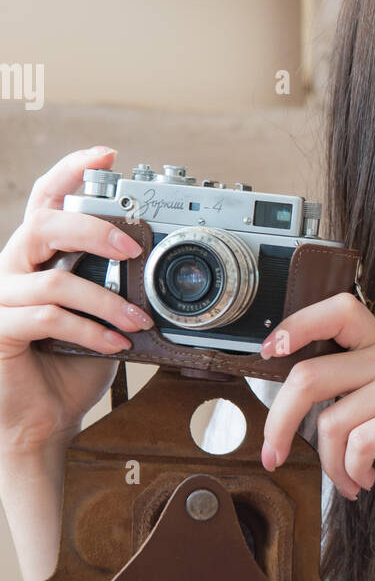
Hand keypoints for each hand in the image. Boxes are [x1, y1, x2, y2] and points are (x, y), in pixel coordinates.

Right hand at [0, 146, 155, 454]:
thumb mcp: (101, 318)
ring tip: (137, 323)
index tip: (107, 155)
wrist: (41, 425)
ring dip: (107, 300)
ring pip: (54, 279)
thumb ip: (114, 285)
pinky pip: (47, 317)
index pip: (45, 199)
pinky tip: (114, 345)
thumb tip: (154, 263)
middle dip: (93, 227)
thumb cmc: (66, 370)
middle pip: (42, 223)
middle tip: (134, 246)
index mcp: (35, 258)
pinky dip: (90, 329)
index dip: (70, 171)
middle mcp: (11, 270)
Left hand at [258, 291, 374, 515]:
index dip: (296, 324)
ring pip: (331, 424)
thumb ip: (355, 387)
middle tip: (272, 455)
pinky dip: (352, 474)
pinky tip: (364, 481)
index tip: (269, 351)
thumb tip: (290, 409)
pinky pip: (359, 447)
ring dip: (329, 466)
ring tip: (346, 480)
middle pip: (308, 376)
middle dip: (277, 422)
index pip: (337, 310)